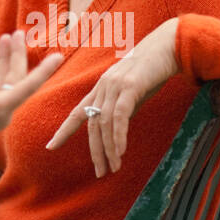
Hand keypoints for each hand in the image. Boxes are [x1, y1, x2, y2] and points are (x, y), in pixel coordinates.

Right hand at [0, 30, 62, 150]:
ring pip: (4, 78)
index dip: (44, 70)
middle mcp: (2, 107)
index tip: (59, 56)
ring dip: (6, 58)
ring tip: (6, 37)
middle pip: (16, 76)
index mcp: (3, 108)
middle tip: (19, 33)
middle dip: (18, 54)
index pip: (29, 85)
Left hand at [44, 17, 179, 175]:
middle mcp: (103, 87)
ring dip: (109, 149)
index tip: (51, 146)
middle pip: (92, 124)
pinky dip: (118, 136)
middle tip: (100, 172)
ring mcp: (115, 86)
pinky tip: (120, 151)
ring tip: (114, 167)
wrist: (168, 47)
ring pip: (105, 123)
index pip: (77, 112)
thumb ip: (123, 108)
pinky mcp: (130, 87)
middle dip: (95, 151)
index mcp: (101, 88)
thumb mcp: (134, 92)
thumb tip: (117, 128)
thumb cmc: (153, 70)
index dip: (64, 130)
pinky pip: (119, 117)